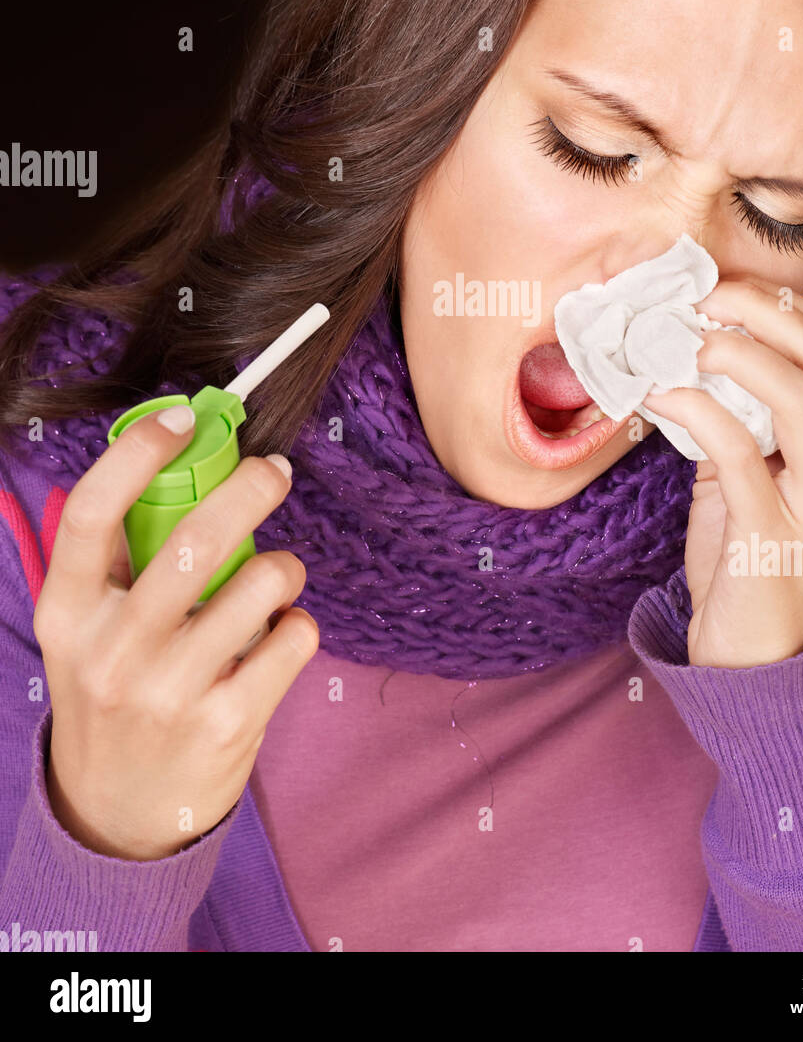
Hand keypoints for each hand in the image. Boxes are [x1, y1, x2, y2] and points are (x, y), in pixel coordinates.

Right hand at [34, 406, 319, 859]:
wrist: (116, 814)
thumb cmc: (114, 694)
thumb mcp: (88, 630)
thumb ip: (120, 561)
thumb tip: (183, 465)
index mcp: (69, 612)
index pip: (93, 513)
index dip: (139, 455)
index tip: (182, 420)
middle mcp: (112, 651)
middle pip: (195, 540)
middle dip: (251, 489)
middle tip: (276, 471)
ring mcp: (168, 692)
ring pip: (261, 584)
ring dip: (285, 567)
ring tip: (276, 578)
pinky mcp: (225, 725)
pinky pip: (292, 639)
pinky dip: (300, 624)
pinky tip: (280, 635)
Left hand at [646, 277, 802, 667]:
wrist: (754, 662)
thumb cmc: (752, 558)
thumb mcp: (766, 478)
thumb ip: (751, 417)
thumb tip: (696, 342)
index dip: (780, 306)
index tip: (723, 288)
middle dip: (759, 313)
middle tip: (701, 297)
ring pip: (802, 401)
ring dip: (736, 354)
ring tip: (684, 340)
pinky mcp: (777, 543)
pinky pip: (738, 454)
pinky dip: (696, 410)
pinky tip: (660, 395)